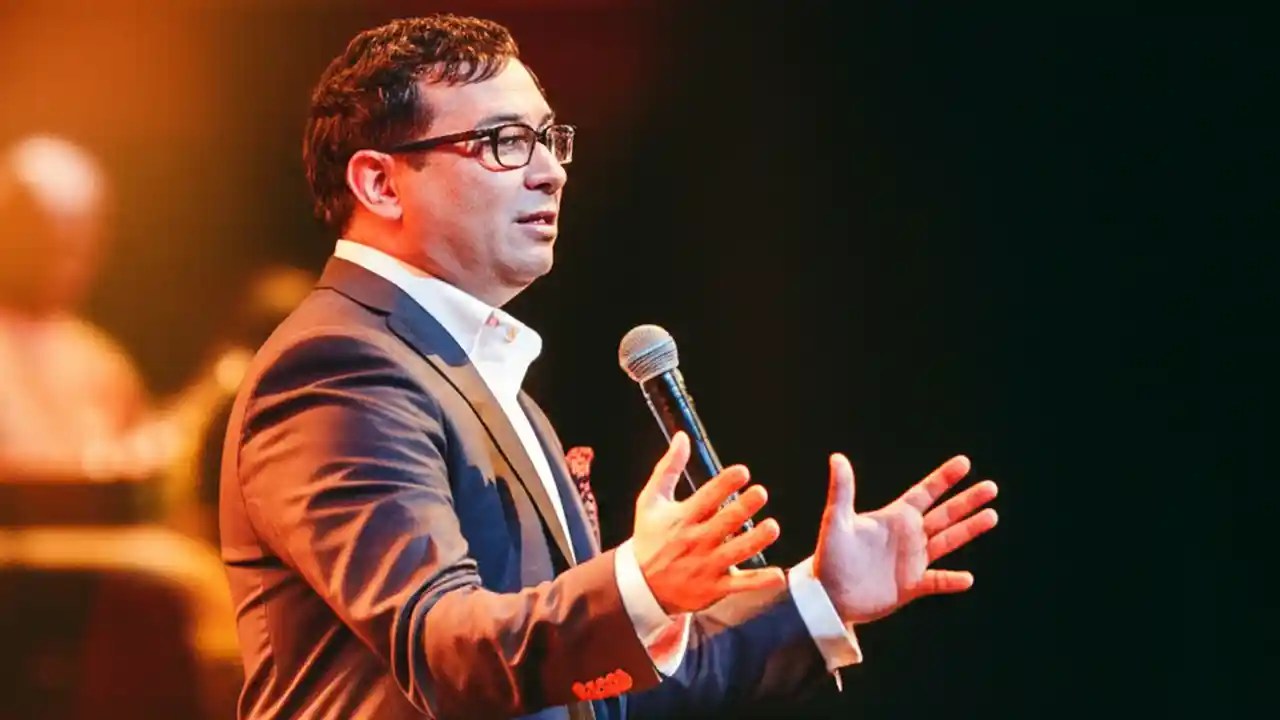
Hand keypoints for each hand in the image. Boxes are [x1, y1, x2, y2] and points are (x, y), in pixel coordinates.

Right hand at [632, 431, 785, 613]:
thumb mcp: (651, 500)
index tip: (742, 472)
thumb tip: (682, 437)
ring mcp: (707, 566)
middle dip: (744, 507)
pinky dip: (759, 581)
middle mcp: (697, 540)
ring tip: (772, 527)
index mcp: (683, 517)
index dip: (725, 483)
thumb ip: (668, 467)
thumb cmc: (649, 537)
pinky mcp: (715, 588)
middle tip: (761, 493)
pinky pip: (740, 584)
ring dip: (757, 539)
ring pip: (737, 551)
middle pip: (726, 522)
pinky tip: (777, 575)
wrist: (640, 585)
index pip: (707, 497)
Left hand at [813, 453, 997, 624]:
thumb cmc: (829, 557)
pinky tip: (968, 579)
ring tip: (992, 516)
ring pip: (947, 542)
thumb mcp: (835, 522)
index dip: (943, 478)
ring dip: (969, 529)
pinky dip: (951, 581)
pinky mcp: (911, 586)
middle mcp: (907, 537)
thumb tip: (836, 457)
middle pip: (944, 514)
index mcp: (894, 518)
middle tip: (992, 487)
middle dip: (967, 501)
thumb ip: (841, 491)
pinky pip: (937, 582)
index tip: (965, 463)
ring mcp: (911, 561)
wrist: (827, 597)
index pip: (925, 493)